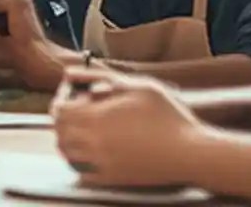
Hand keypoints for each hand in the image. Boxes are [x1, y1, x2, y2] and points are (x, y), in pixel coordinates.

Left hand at [52, 67, 206, 187]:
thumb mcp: (138, 86)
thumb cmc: (169, 116)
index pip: (58, 110)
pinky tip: (93, 150)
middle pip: (59, 131)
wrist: (192, 153)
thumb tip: (68, 72)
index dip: (61, 99)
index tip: (72, 94)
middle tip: (77, 110)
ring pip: (67, 152)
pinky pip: (81, 172)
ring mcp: (101, 163)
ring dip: (68, 138)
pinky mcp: (111, 178)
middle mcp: (93, 142)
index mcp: (96, 117)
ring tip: (83, 129)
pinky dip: (78, 160)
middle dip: (62, 118)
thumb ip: (99, 76)